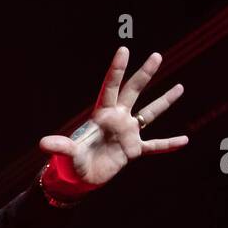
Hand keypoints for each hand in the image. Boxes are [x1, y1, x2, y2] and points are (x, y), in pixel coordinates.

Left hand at [38, 46, 187, 198]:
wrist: (81, 177)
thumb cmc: (72, 162)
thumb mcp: (67, 153)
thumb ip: (60, 146)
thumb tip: (43, 144)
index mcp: (102, 115)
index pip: (111, 87)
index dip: (117, 69)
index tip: (124, 50)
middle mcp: (118, 119)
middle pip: (134, 92)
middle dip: (145, 74)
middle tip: (157, 55)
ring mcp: (128, 133)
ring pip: (150, 113)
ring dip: (164, 101)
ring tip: (180, 88)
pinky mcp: (134, 149)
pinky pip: (155, 145)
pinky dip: (168, 144)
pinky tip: (185, 141)